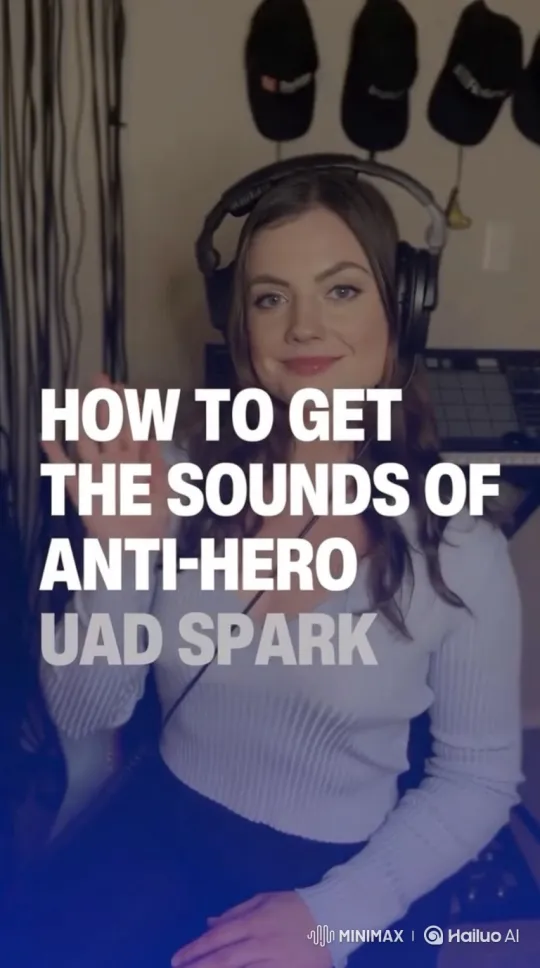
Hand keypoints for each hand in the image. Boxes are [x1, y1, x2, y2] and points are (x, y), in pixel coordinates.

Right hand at [42, 373, 170, 541]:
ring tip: (81, 399)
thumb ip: (160, 468)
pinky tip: (48, 437)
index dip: (129, 408)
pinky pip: (65, 469)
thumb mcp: (166, 495)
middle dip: (105, 403)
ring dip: (84, 420)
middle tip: (100, 378)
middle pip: (108, 427)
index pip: (132, 428)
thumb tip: (154, 440)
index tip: (126, 386)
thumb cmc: (153, 522)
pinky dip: (55, 454)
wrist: (136, 549)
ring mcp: (97, 474)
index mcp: (137, 462)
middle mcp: (115, 463)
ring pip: (87, 441)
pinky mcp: (81, 490)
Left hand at [170, 891, 333, 967]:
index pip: (218, 937)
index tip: (177, 958)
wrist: (334, 919)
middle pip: (224, 960)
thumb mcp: (264, 900)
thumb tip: (209, 923)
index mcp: (255, 921)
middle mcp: (262, 943)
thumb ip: (235, 913)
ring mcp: (276, 962)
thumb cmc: (295, 907)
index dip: (195, 949)